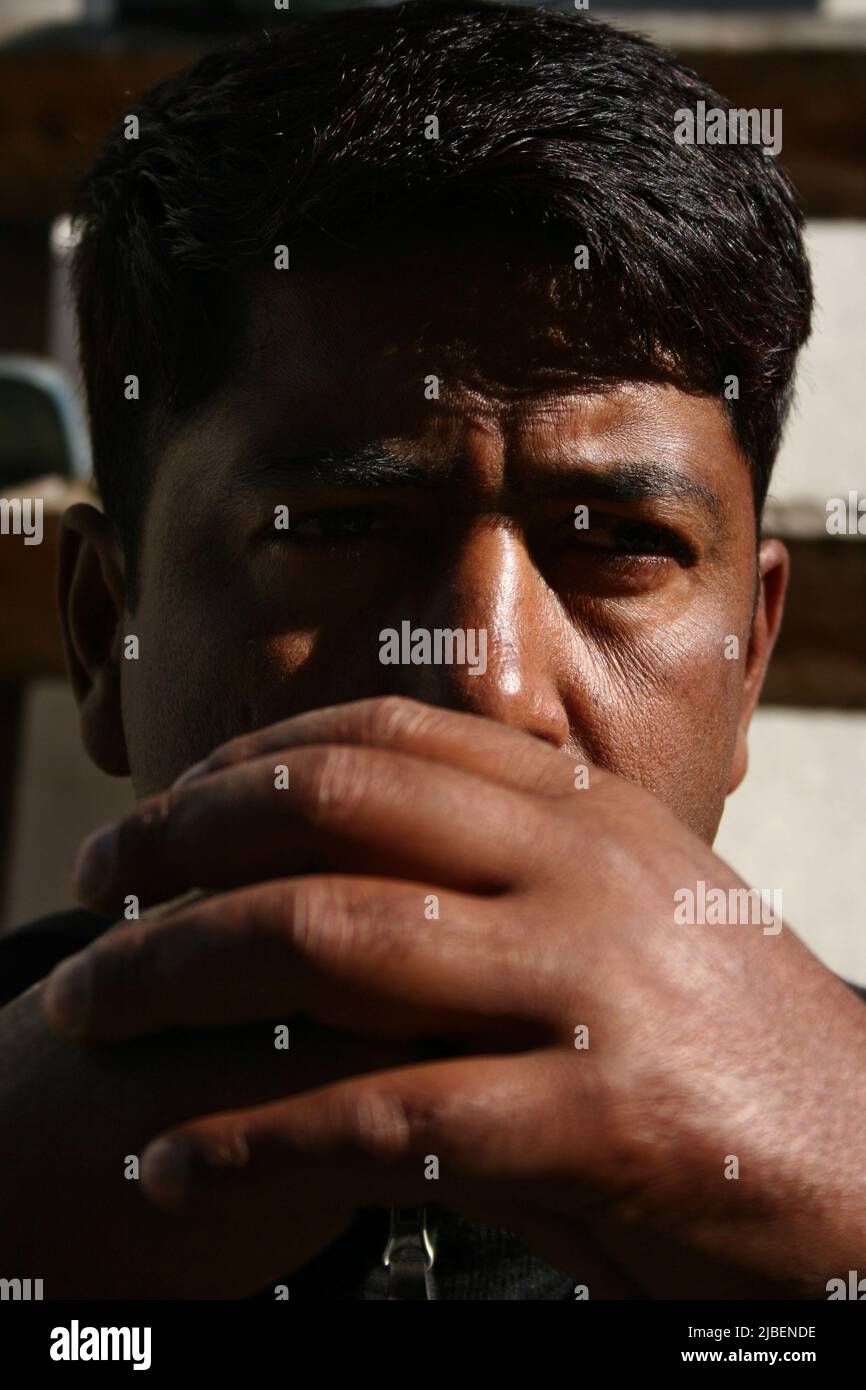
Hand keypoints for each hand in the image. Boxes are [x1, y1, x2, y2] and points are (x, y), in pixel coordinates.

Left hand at [45, 696, 865, 1297]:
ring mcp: (591, 983)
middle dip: (179, 841)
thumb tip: (333, 888)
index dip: (243, 759)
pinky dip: (251, 1137)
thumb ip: (496, 880)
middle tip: (89, 883)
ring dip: (174, 972)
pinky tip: (170, 1160)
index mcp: (586, 808)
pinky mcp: (598, 1120)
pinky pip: (382, 1116)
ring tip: (82, 1007)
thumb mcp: (625, 909)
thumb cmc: (725, 1037)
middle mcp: (581, 867)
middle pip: (331, 809)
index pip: (381, 733)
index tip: (156, 806)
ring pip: (331, 940)